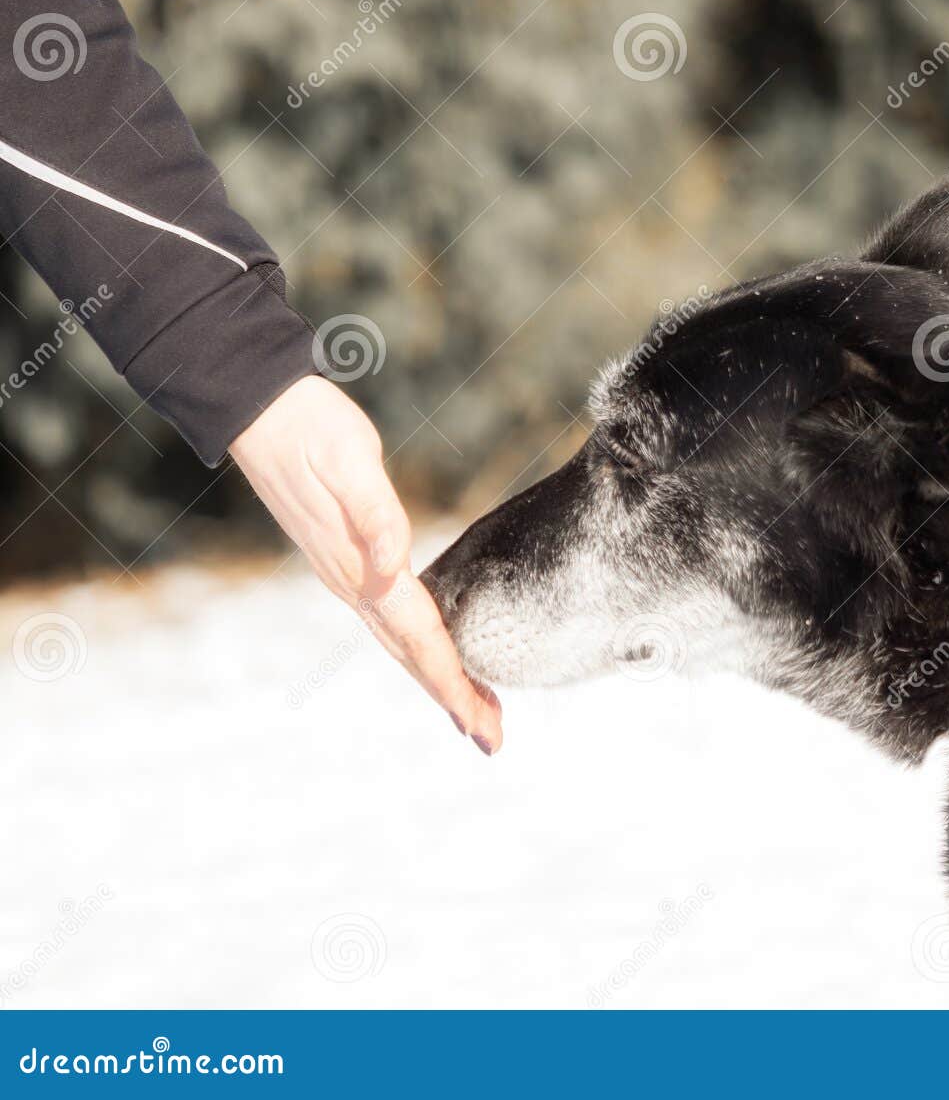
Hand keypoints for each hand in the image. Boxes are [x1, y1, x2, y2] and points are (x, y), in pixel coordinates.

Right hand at [230, 375, 503, 754]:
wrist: (259, 406)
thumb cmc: (310, 427)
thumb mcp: (348, 458)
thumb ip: (373, 512)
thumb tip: (393, 566)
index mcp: (361, 568)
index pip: (418, 638)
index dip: (451, 683)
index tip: (480, 723)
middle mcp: (351, 582)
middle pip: (412, 655)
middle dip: (454, 698)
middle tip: (493, 739)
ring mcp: (344, 574)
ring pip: (400, 642)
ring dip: (438, 679)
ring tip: (475, 710)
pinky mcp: (344, 559)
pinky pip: (390, 618)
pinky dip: (418, 646)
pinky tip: (434, 650)